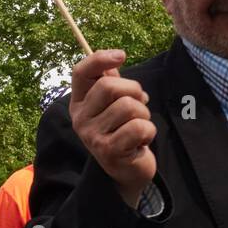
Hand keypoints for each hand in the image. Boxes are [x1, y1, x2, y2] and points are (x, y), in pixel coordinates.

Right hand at [69, 49, 155, 207]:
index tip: (121, 56)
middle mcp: (80, 118)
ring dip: (144, 114)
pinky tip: (141, 141)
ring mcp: (92, 136)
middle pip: (109, 87)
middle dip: (134, 91)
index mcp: (79, 103)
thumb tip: (114, 57)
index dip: (100, 59)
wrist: (126, 171)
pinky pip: (138, 127)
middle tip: (140, 103)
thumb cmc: (122, 131)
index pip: (80, 72)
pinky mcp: (108, 150)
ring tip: (139, 127)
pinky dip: (148, 132)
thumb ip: (111, 81)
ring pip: (129, 107)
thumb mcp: (114, 104)